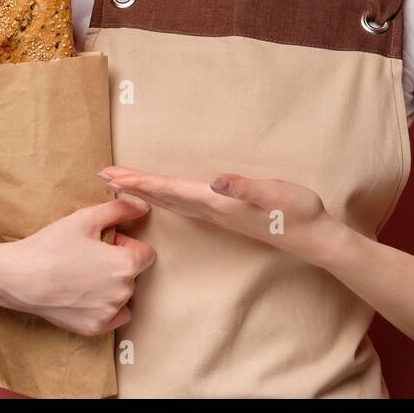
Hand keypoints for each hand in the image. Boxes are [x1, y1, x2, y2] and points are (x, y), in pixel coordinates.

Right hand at [0, 196, 155, 336]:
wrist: (17, 278)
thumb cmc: (50, 246)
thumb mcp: (85, 218)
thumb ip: (120, 210)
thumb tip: (144, 207)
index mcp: (126, 264)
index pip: (145, 253)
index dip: (125, 246)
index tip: (103, 244)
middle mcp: (123, 292)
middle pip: (133, 274)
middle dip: (117, 264)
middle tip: (87, 258)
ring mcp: (109, 313)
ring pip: (123, 294)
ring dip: (110, 285)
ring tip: (81, 275)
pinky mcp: (94, 328)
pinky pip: (113, 316)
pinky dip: (104, 307)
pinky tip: (82, 295)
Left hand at [96, 166, 336, 262]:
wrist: (311, 237)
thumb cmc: (295, 212)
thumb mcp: (273, 194)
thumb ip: (244, 188)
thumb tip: (215, 182)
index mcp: (215, 202)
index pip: (168, 190)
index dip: (139, 182)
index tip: (111, 176)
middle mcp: (210, 209)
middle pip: (161, 195)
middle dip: (131, 185)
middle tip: (102, 175)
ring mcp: (216, 213)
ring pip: (170, 200)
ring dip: (145, 190)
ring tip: (122, 184)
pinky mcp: (224, 213)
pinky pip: (184, 202)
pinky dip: (165, 196)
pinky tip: (161, 195)